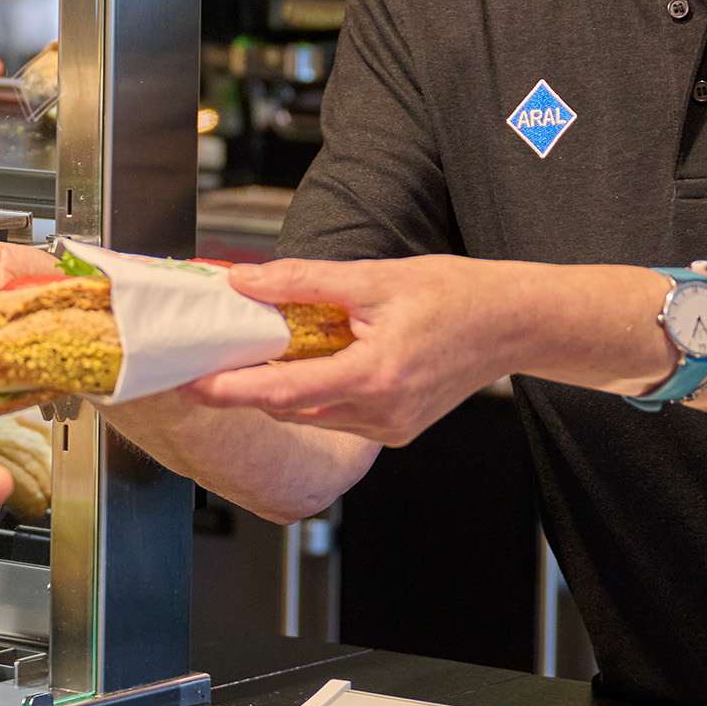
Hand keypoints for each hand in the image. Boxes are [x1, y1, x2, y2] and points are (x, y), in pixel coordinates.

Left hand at [181, 255, 523, 447]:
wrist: (513, 321)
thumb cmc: (457, 295)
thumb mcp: (374, 277)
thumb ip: (304, 282)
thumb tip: (246, 281)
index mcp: (376, 376)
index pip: (284, 392)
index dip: (232, 390)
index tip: (194, 383)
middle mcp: (382, 413)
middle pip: (292, 408)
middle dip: (250, 384)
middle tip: (217, 354)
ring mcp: (390, 427)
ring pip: (313, 414)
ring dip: (284, 387)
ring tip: (264, 348)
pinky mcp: (396, 428)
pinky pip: (339, 415)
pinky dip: (316, 390)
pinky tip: (315, 359)